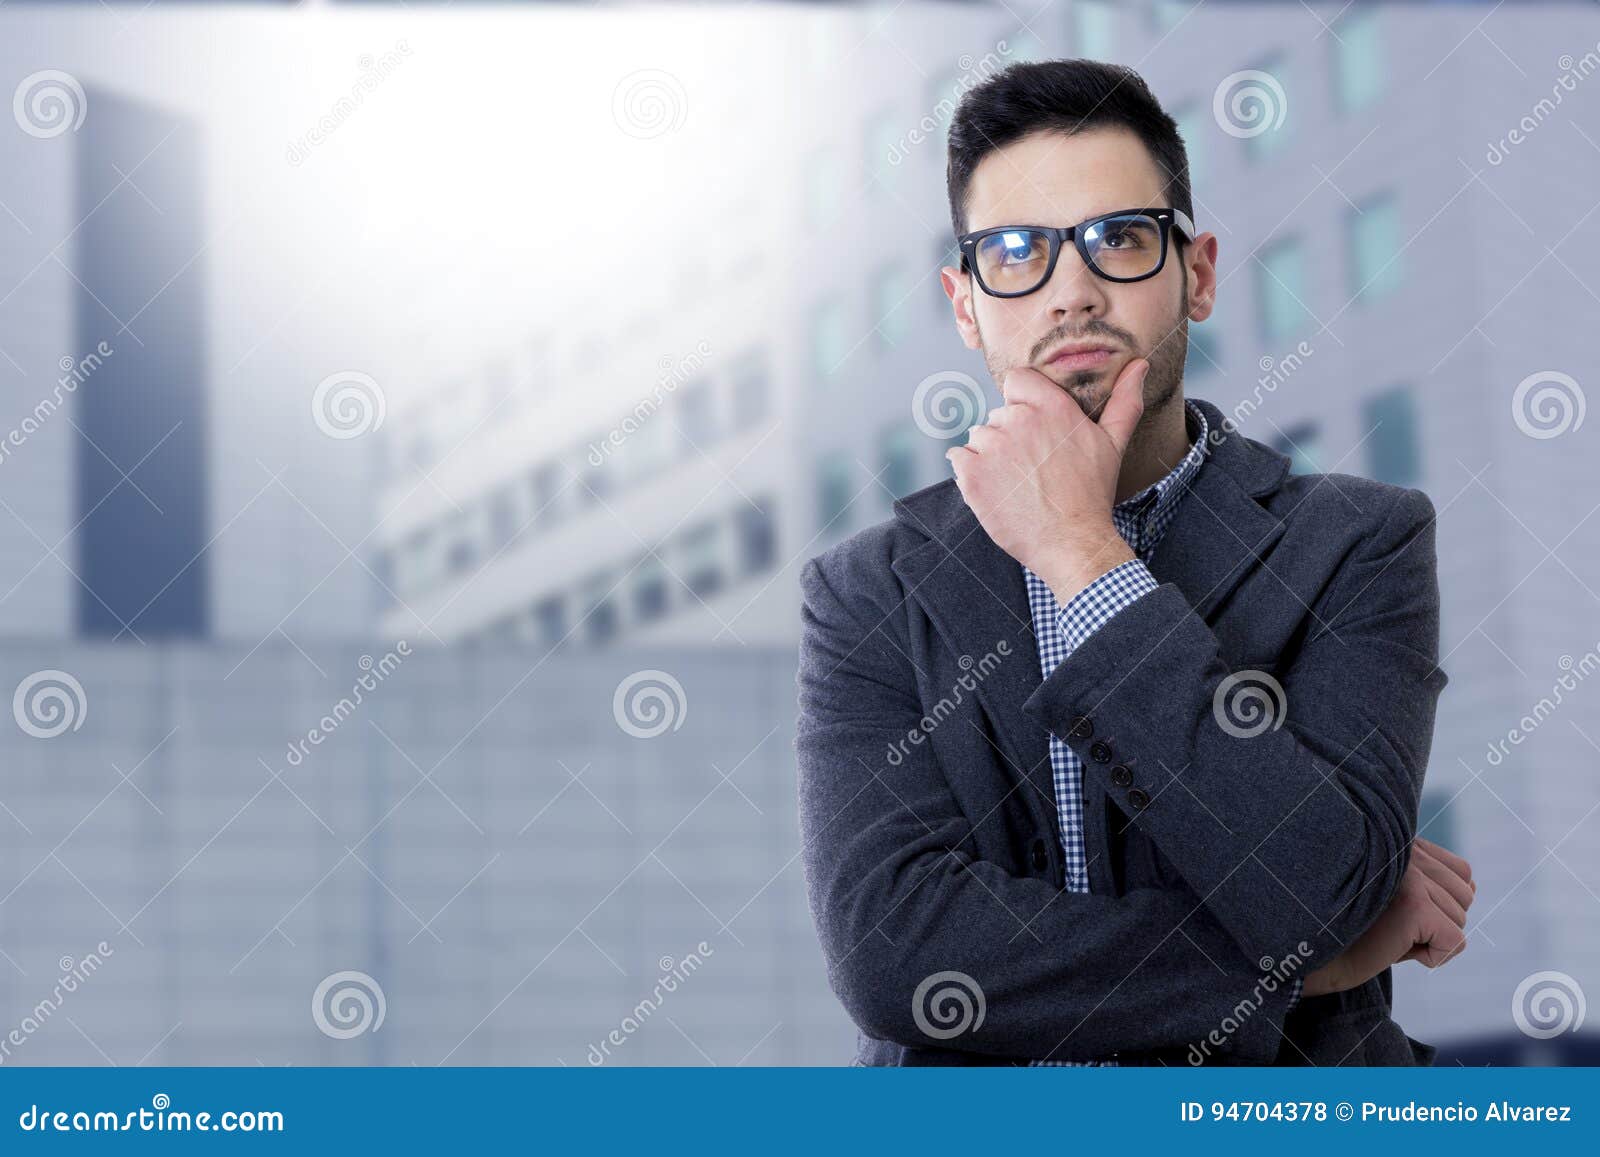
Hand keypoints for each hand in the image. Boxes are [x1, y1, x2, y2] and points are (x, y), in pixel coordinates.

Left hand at [945, 358, 1149, 603]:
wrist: (1070, 541)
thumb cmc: (1092, 495)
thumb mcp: (1113, 444)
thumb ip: (1124, 401)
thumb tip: (1140, 364)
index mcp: (1052, 408)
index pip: (1017, 380)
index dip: (1020, 400)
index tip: (1030, 425)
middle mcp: (1020, 421)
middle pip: (998, 415)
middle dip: (1009, 436)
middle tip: (1031, 467)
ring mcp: (993, 447)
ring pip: (978, 437)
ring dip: (989, 455)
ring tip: (1015, 482)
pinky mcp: (972, 473)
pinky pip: (958, 458)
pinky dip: (970, 472)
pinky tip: (995, 489)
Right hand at [1301, 837, 1475, 996]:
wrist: (1312, 953)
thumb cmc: (1350, 928)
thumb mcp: (1390, 896)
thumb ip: (1427, 884)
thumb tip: (1471, 888)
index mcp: (1402, 844)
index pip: (1461, 872)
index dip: (1444, 902)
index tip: (1404, 912)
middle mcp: (1407, 853)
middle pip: (1465, 898)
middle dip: (1437, 924)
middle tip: (1393, 928)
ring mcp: (1411, 877)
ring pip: (1460, 922)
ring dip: (1430, 941)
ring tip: (1389, 936)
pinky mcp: (1414, 905)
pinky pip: (1455, 942)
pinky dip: (1432, 957)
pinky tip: (1396, 950)